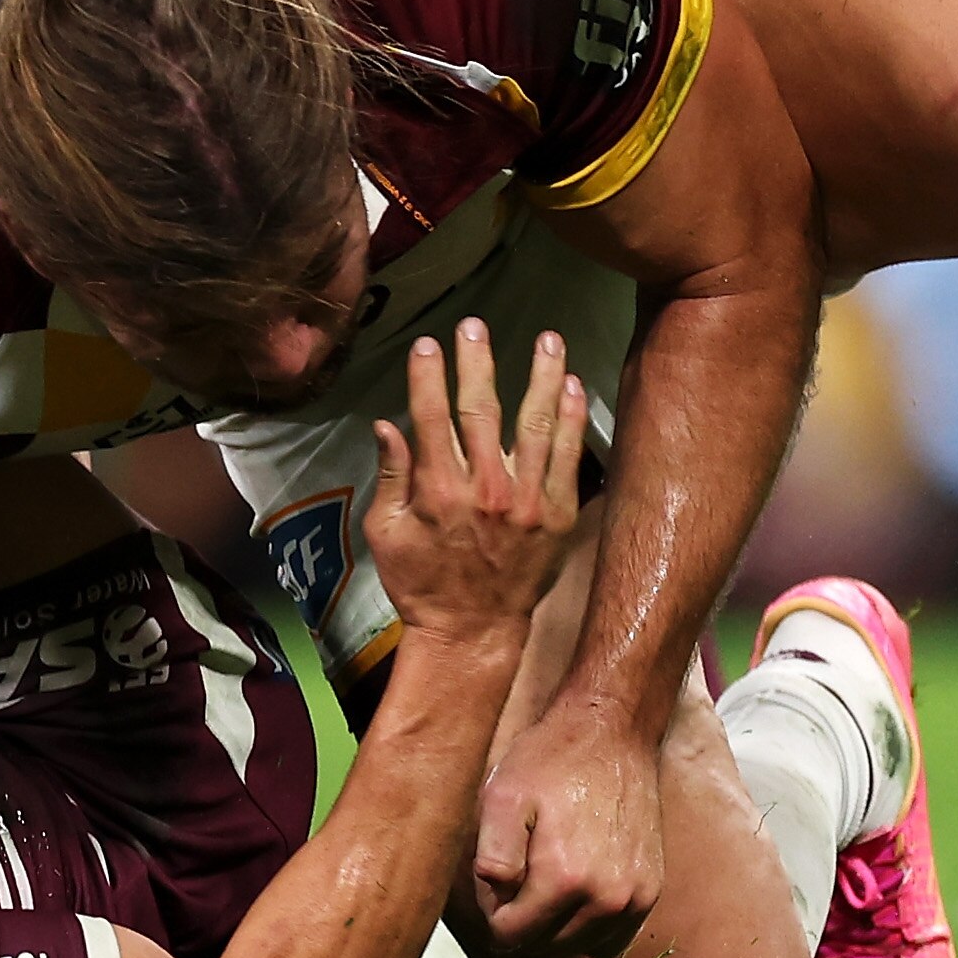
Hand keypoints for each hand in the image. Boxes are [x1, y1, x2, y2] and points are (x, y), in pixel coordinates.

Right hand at [362, 321, 587, 638]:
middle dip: (476, 362)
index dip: (428, 376)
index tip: (428, 344)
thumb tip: (386, 424)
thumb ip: (390, 476)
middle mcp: (484, 489)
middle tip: (475, 325)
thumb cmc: (420, 584)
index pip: (431, 417)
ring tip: (548, 338)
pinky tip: (571, 385)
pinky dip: (571, 419)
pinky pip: (567, 457)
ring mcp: (526, 501)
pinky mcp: (556, 515)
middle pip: (481, 410)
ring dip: (541, 376)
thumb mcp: (386, 534)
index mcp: (437, 491)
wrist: (472, 633)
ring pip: (535, 424)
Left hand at [475, 699, 661, 956]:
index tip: (498, 874)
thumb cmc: (552, 761)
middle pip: (542, 944)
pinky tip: (577, 889)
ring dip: (555, 925)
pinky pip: (611, 940)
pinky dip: (589, 927)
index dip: (493, 908)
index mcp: (564, 879)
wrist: (614, 734)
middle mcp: (606, 899)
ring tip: (548, 875)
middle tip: (521, 869)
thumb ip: (492, 857)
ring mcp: (634, 899)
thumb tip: (498, 901)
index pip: (509, 935)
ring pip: (575, 946)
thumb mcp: (503, 797)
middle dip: (522, 917)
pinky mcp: (650, 893)